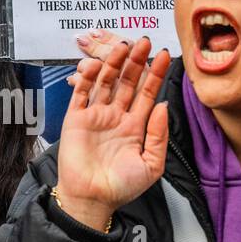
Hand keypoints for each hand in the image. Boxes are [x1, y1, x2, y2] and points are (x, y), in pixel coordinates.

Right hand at [56, 37, 171, 230]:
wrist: (92, 199)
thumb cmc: (121, 187)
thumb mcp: (151, 164)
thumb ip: (158, 135)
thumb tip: (162, 105)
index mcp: (135, 127)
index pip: (147, 93)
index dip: (155, 75)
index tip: (164, 56)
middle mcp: (116, 117)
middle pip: (128, 82)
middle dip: (136, 62)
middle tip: (144, 42)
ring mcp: (95, 116)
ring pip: (106, 82)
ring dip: (114, 64)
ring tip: (123, 46)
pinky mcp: (75, 118)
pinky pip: (82, 93)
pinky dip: (89, 77)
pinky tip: (99, 65)